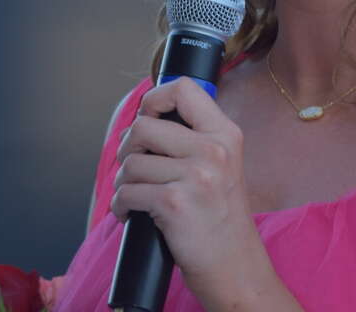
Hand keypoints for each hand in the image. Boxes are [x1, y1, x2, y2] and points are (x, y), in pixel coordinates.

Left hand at [110, 77, 273, 308]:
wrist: (235, 267)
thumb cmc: (220, 218)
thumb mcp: (221, 166)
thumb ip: (194, 138)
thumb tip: (148, 115)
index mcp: (226, 134)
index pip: (184, 88)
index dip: (154, 98)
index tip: (147, 116)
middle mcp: (214, 150)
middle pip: (144, 125)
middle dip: (127, 147)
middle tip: (134, 165)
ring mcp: (196, 176)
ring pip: (131, 162)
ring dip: (123, 181)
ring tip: (135, 194)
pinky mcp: (175, 204)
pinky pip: (126, 192)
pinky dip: (120, 205)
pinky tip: (130, 213)